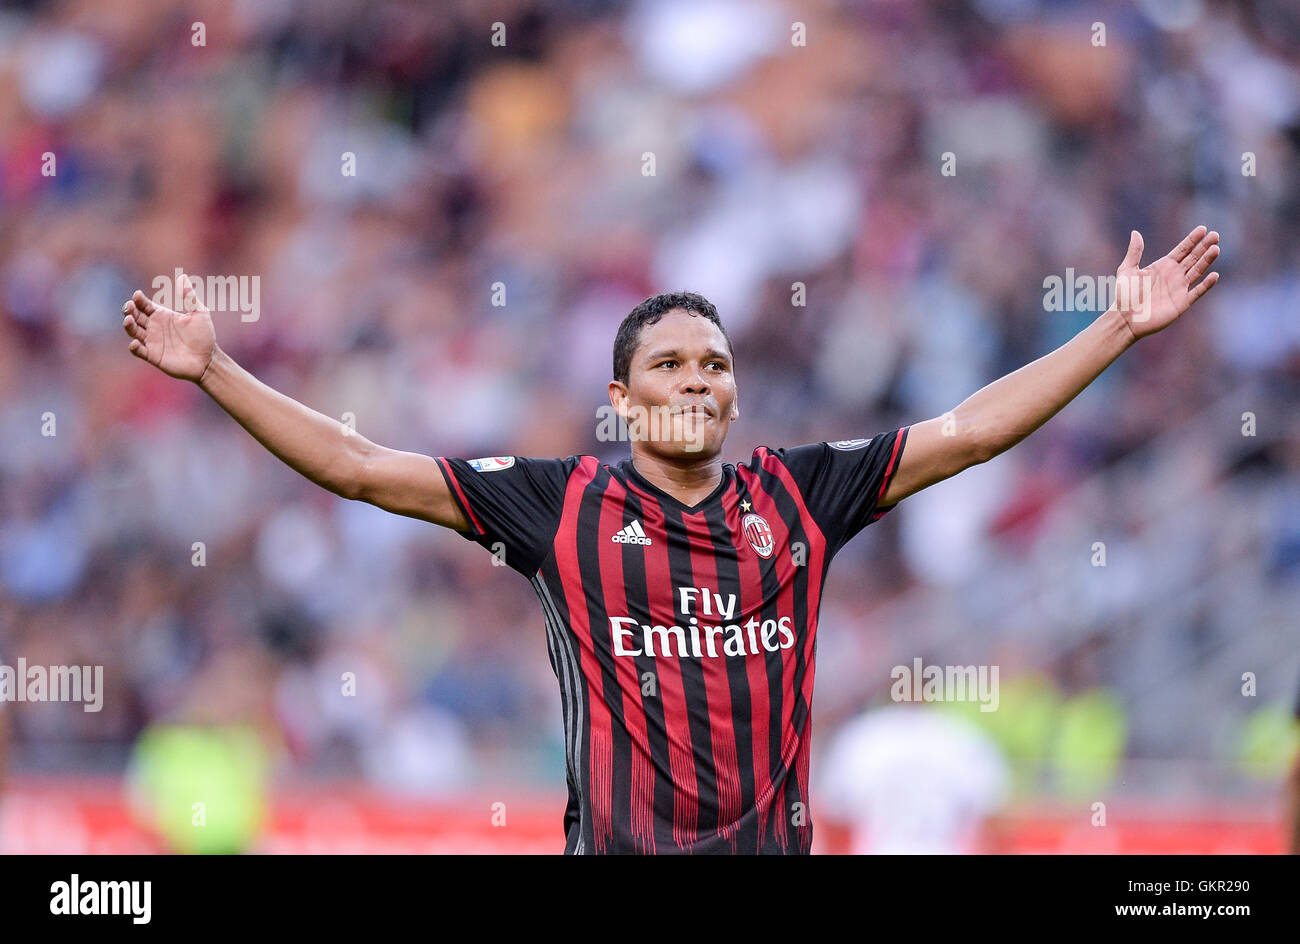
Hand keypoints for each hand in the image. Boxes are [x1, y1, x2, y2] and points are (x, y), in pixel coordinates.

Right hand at [122, 273, 217, 382]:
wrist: (208, 359)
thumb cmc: (204, 335)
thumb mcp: (199, 313)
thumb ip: (189, 296)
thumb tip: (183, 276)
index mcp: (162, 315)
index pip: (145, 305)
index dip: (139, 300)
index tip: (137, 295)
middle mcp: (154, 327)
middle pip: (135, 316)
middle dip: (129, 310)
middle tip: (129, 306)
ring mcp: (152, 341)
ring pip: (133, 331)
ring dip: (128, 325)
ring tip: (129, 319)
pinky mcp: (153, 356)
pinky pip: (139, 351)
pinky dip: (134, 347)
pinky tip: (135, 343)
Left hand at [1114, 225, 1220, 341]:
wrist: (1125, 319)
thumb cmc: (1124, 295)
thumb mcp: (1127, 270)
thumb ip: (1134, 252)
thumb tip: (1135, 232)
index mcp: (1163, 266)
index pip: (1182, 250)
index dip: (1192, 240)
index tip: (1203, 228)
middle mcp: (1174, 275)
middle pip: (1193, 258)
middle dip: (1204, 246)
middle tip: (1215, 235)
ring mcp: (1179, 289)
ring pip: (1197, 271)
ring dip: (1207, 261)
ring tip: (1216, 249)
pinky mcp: (1182, 303)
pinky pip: (1197, 292)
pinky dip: (1206, 285)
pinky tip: (1214, 275)